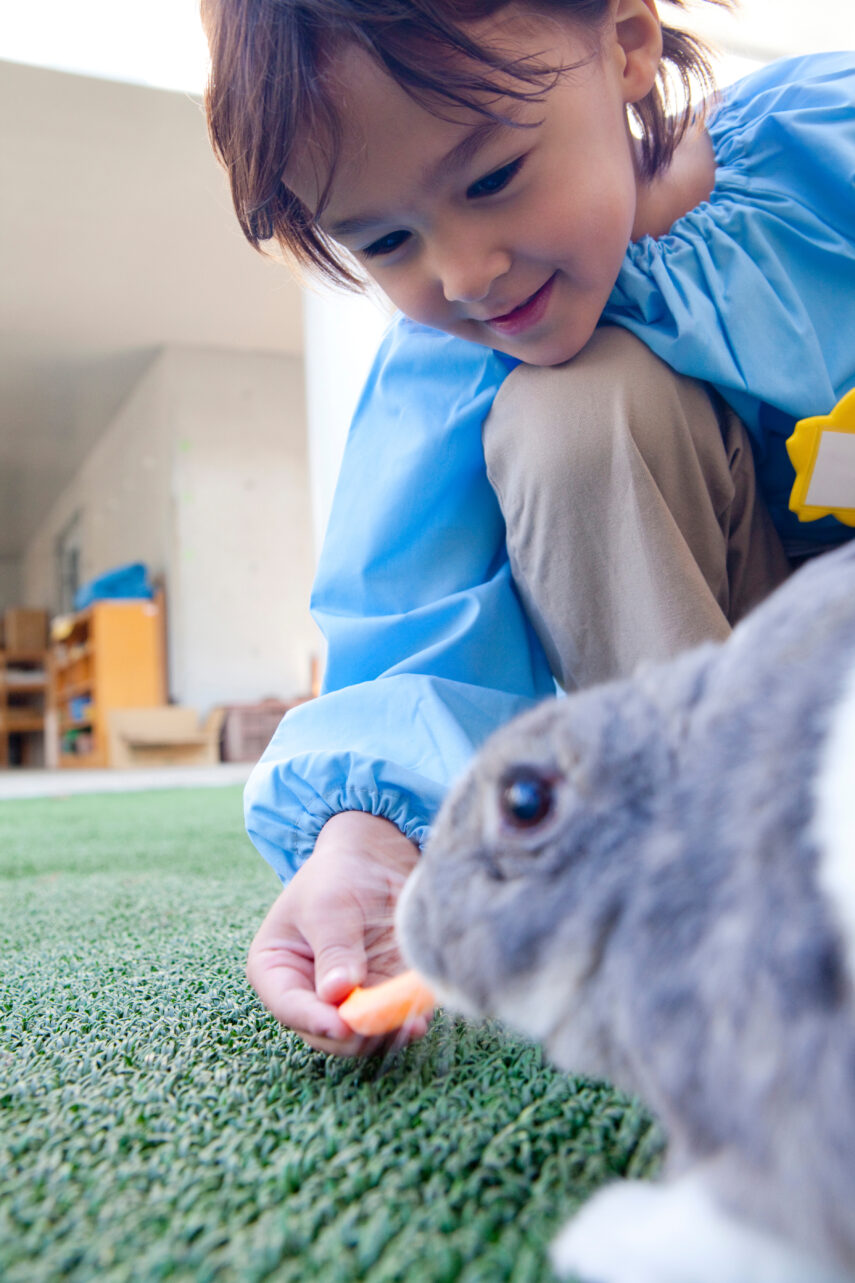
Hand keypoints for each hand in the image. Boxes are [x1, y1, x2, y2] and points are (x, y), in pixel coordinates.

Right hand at [246, 811, 423, 1055]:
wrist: (374, 858)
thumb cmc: (336, 875)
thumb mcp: (328, 905)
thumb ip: (333, 949)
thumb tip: (336, 994)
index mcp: (276, 969)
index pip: (289, 1006)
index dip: (315, 1021)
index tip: (343, 1024)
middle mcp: (306, 992)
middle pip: (325, 1032)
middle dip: (354, 1033)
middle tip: (383, 1023)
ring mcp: (343, 999)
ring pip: (358, 1036)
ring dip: (383, 1035)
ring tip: (407, 1023)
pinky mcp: (377, 996)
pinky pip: (387, 1023)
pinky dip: (402, 1025)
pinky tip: (417, 1020)